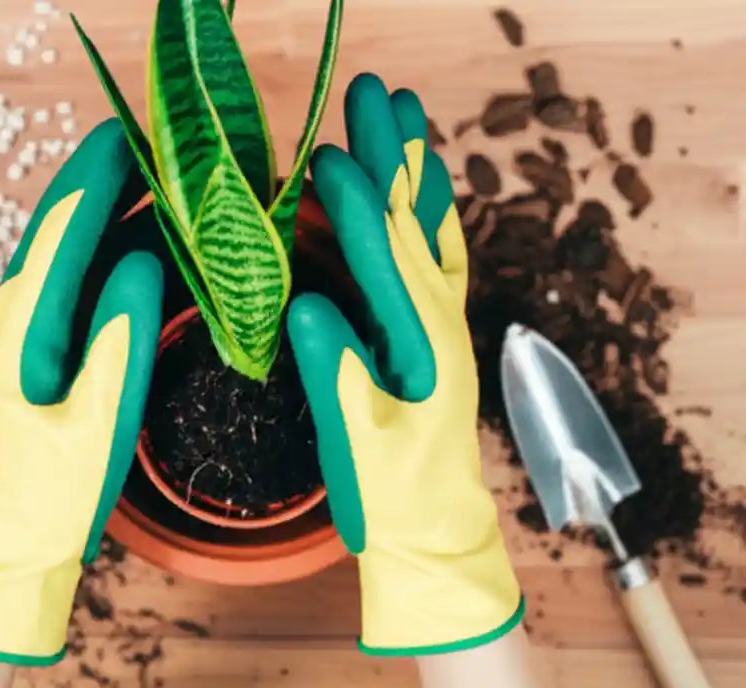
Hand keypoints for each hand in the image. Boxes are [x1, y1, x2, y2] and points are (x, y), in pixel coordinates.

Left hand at [0, 119, 162, 664]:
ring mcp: (29, 342)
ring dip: (106, 219)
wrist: (10, 554)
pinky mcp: (46, 361)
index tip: (123, 136)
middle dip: (98, 186)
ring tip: (151, 181)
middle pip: (58, 236)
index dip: (89, 184)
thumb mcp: (92, 425)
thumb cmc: (48, 499)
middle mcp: (17, 327)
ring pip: (68, 261)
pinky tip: (139, 250)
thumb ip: (117, 342)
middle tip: (147, 143)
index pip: (57, 239)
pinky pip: (77, 294)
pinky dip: (108, 263)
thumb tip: (141, 262)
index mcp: (20, 335)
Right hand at [288, 73, 522, 654]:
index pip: (388, 257)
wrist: (435, 535)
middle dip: (396, 155)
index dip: (359, 203)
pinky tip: (413, 190)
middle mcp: (441, 322)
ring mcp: (441, 324)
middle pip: (417, 221)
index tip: (330, 154)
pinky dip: (423, 213)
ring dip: (414, 170)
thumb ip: (337, 370)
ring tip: (401, 115)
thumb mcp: (360, 442)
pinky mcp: (431, 335)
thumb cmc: (394, 497)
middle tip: (377, 93)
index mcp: (424, 345)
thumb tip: (304, 304)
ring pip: (430, 230)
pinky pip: (432, 258)